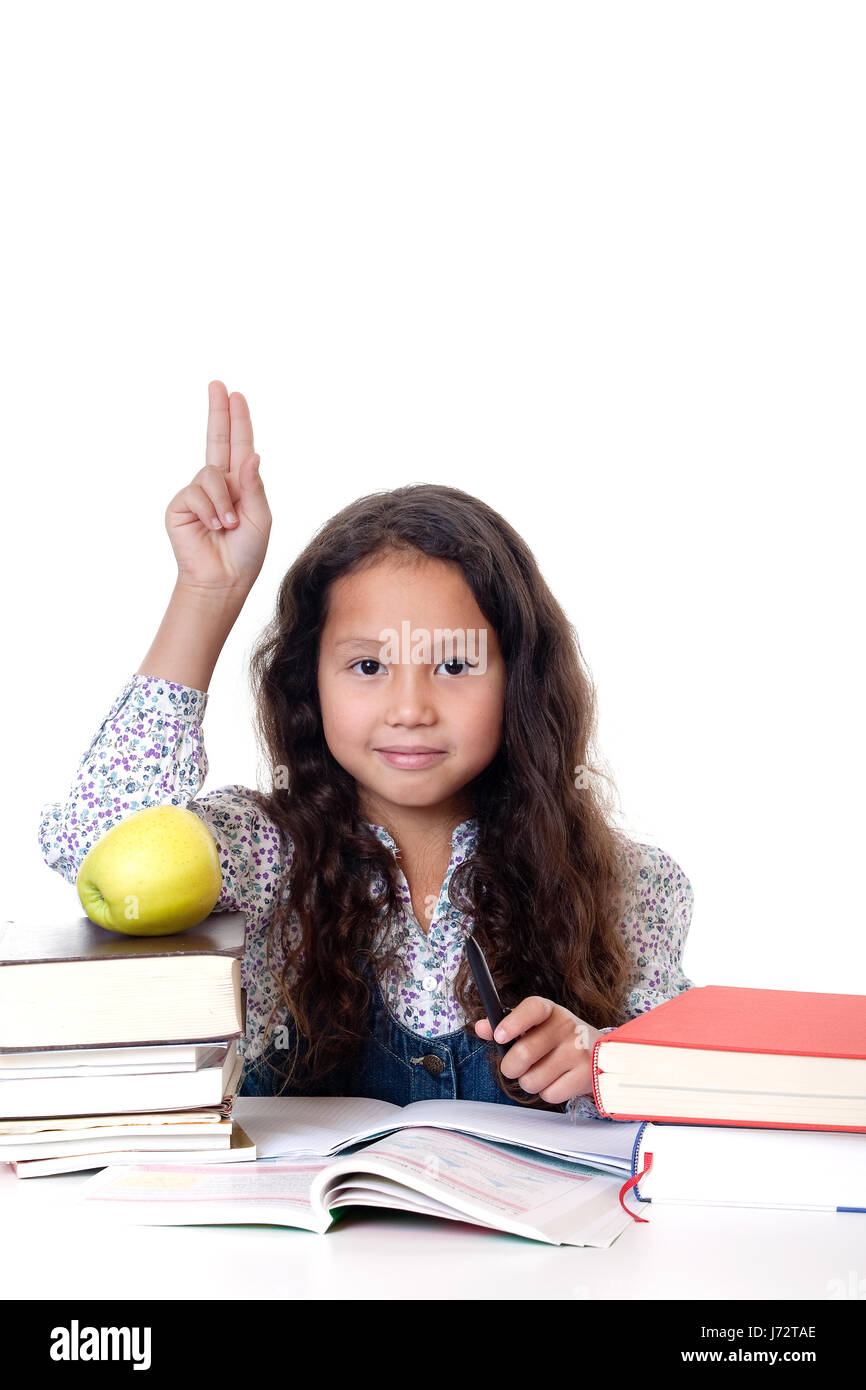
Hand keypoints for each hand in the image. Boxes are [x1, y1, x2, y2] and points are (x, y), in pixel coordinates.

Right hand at [165, 380, 271, 593]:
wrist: (223, 580)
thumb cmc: (246, 553)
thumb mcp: (260, 518)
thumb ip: (254, 486)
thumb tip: (253, 454)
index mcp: (240, 484)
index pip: (239, 446)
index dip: (238, 421)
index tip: (235, 395)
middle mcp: (218, 484)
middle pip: (217, 440)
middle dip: (218, 412)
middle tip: (217, 384)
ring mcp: (198, 493)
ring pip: (210, 474)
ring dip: (224, 501)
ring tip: (228, 525)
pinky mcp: (180, 505)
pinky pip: (197, 492)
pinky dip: (211, 510)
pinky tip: (214, 527)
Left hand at [474, 996, 600, 1104]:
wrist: (601, 1054)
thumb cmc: (559, 1038)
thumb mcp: (537, 1025)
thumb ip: (507, 1025)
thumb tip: (481, 1028)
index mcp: (551, 1011)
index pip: (532, 1008)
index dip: (513, 1022)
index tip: (499, 1036)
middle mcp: (567, 1027)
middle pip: (523, 1053)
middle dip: (510, 1067)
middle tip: (514, 1067)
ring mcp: (578, 1051)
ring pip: (532, 1079)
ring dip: (529, 1082)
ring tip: (541, 1072)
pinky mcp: (585, 1075)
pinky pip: (549, 1094)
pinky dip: (547, 1092)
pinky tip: (557, 1081)